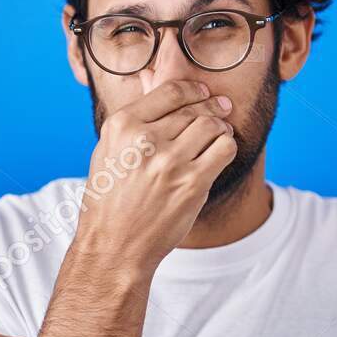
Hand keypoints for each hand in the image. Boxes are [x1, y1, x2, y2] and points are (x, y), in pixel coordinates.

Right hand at [72, 77, 236, 275]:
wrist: (113, 246)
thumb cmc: (109, 202)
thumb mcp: (108, 152)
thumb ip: (134, 123)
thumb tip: (161, 91)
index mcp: (121, 127)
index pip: (169, 92)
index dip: (193, 90)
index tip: (203, 94)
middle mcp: (144, 140)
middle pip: (193, 109)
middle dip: (211, 108)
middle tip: (221, 109)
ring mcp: (169, 161)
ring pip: (212, 125)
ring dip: (220, 127)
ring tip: (220, 133)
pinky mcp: (191, 183)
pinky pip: (224, 149)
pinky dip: (227, 146)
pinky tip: (220, 151)